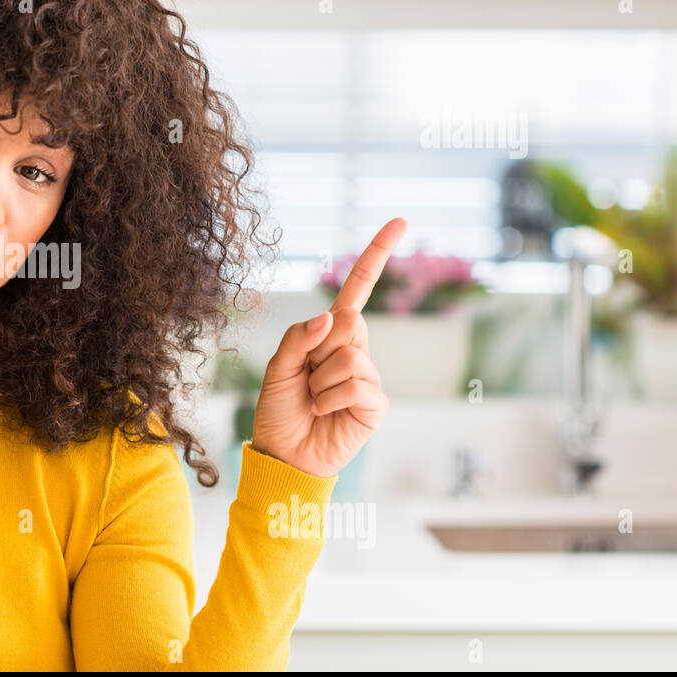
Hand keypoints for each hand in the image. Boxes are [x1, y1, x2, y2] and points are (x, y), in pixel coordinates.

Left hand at [250, 218, 407, 477]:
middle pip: (349, 322)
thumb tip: (332, 317)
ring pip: (349, 357)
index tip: (400, 221)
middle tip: (306, 379)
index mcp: (332, 335)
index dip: (377, 256)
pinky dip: (330, 400)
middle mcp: (356, 351)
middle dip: (317, 350)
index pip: (359, 289)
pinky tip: (326, 414)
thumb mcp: (276, 368)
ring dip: (320, 381)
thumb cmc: (279, 410)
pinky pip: (355, 385)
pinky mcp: (377, 404)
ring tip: (314, 401)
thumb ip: (298, 338)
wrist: (284, 455)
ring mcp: (369, 377)